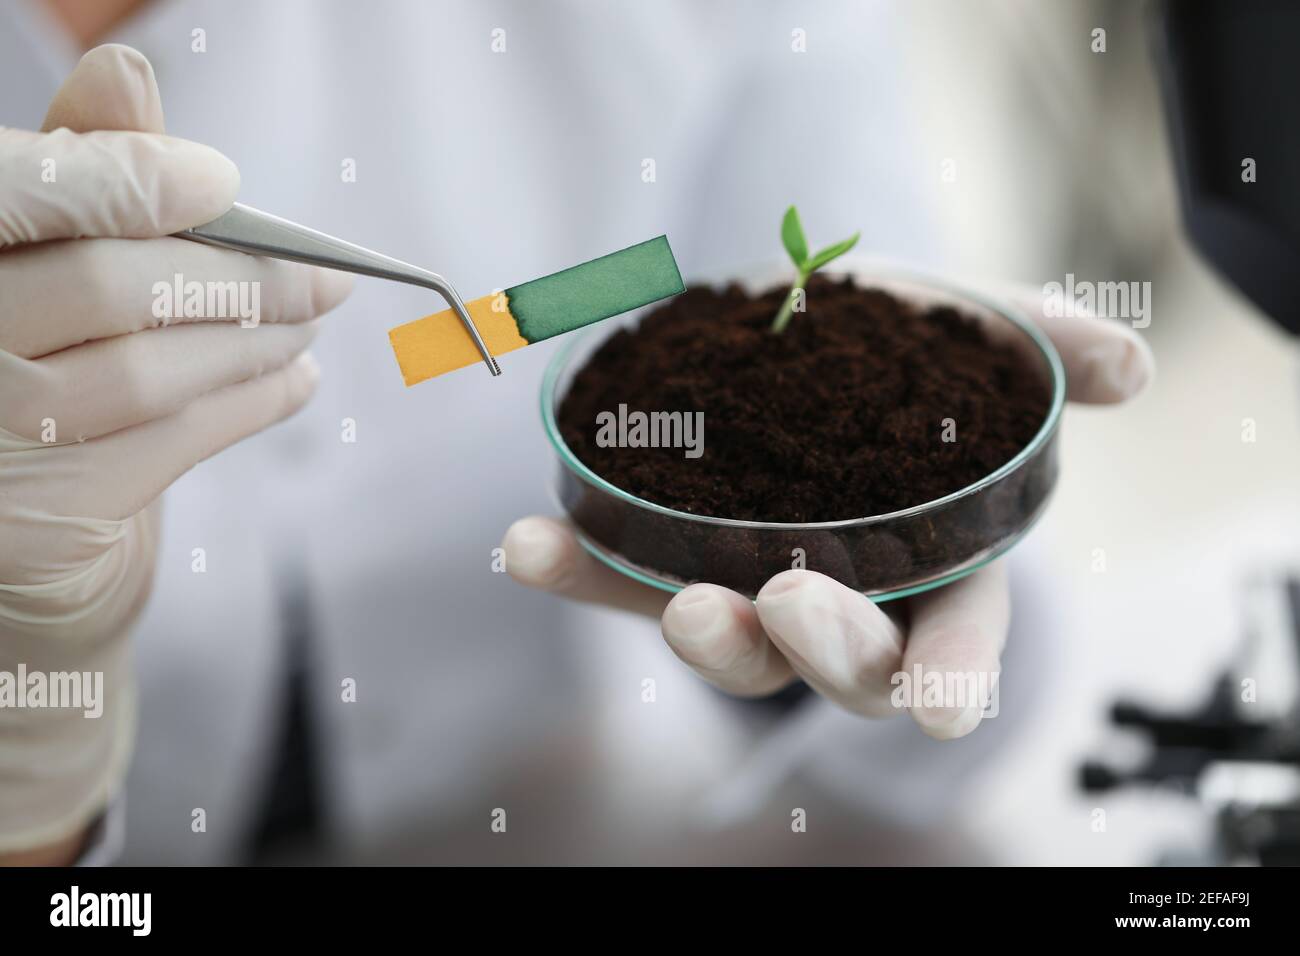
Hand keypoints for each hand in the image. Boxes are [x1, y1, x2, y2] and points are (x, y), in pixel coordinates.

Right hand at [0, 45, 351, 856]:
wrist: (18, 519)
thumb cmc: (37, 358)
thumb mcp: (43, 256)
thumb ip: (80, 172)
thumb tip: (128, 71)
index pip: (23, 192)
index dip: (129, 180)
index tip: (222, 182)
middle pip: (106, 286)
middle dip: (238, 276)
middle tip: (324, 279)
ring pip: (141, 373)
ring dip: (253, 344)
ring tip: (310, 325)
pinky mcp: (36, 517)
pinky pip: (165, 446)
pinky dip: (246, 407)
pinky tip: (293, 381)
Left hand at [503, 281, 1151, 739]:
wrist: (799, 325)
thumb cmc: (903, 344)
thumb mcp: (972, 328)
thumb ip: (1045, 342)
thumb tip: (1128, 365)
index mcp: (935, 564)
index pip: (959, 638)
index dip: (955, 677)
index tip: (940, 707)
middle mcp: (842, 596)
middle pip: (839, 664)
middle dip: (822, 651)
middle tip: (793, 602)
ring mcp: (746, 585)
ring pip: (730, 647)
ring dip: (702, 636)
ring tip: (679, 604)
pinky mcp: (664, 558)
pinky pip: (617, 577)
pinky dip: (575, 567)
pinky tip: (529, 544)